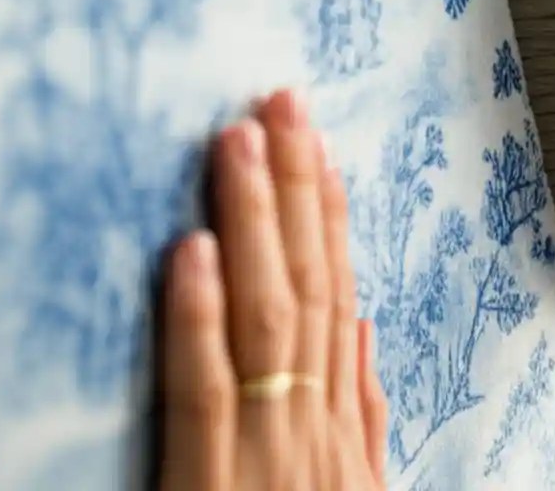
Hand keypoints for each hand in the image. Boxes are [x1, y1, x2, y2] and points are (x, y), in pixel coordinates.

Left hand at [158, 89, 386, 489]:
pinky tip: (187, 253)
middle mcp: (313, 421)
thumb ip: (367, 410)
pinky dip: (197, 321)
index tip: (313, 142)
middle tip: (279, 102)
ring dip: (253, 224)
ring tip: (237, 142)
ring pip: (266, 318)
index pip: (334, 291)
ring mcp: (270, 451)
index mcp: (341, 416)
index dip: (325, 211)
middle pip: (306, 285)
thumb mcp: (364, 487)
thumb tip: (365, 330)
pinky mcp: (212, 488)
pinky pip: (206, 395)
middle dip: (295, 188)